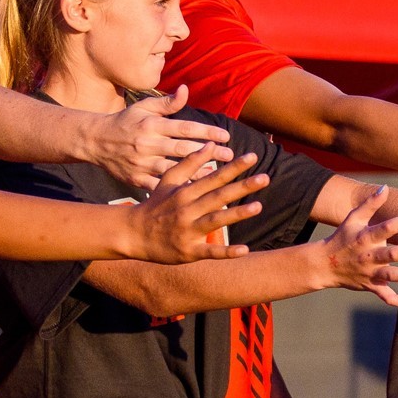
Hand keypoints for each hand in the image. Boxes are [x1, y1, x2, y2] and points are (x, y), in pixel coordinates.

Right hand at [87, 85, 233, 190]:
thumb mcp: (143, 107)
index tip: (225, 136)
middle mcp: (148, 143)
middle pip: (183, 149)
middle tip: (230, 156)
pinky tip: (194, 192)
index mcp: (152, 124)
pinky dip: (176, 189)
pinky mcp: (136, 178)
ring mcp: (141, 162)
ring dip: (196, 173)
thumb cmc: (125, 121)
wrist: (94, 141)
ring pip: (174, 169)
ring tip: (217, 175)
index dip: (206, 132)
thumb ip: (167, 103)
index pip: (184, 127)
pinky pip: (159, 185)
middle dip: (208, 153)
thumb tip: (186, 89)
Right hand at [128, 148, 270, 261]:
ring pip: (215, 221)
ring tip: (258, 207)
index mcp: (186, 192)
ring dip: (237, 214)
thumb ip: (190, 163)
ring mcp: (188, 231)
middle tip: (266, 178)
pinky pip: (210, 252)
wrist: (131, 233)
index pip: (214, 177)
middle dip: (242, 187)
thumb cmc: (155, 205)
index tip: (253, 157)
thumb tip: (210, 145)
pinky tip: (245, 250)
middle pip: (219, 196)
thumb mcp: (168, 181)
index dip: (234, 167)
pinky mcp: (189, 251)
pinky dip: (227, 252)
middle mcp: (188, 209)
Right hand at [316, 187, 397, 308]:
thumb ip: (370, 203)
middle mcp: (368, 256)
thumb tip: (385, 187)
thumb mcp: (353, 219)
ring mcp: (370, 273)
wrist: (324, 265)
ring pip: (391, 276)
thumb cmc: (342, 238)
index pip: (386, 228)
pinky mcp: (371, 286)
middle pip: (393, 254)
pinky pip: (387, 297)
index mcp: (365, 238)